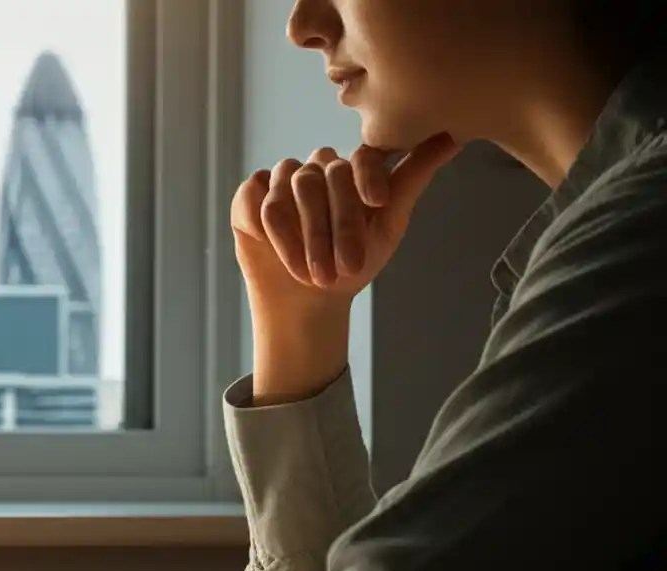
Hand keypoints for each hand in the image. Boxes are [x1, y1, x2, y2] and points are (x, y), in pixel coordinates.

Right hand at [231, 133, 460, 316]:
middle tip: (342, 268)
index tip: (377, 205)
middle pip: (322, 177)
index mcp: (348, 171)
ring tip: (312, 274)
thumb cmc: (350, 265)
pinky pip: (256, 200)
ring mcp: (278, 182)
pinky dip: (270, 230)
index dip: (366, 177)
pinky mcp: (248, 199)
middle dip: (334, 227)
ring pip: (289, 189)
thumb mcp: (389, 226)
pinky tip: (279, 254)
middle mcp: (313, 170)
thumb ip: (412, 180)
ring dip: (303, 236)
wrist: (309, 303)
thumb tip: (453, 136)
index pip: (357, 158)